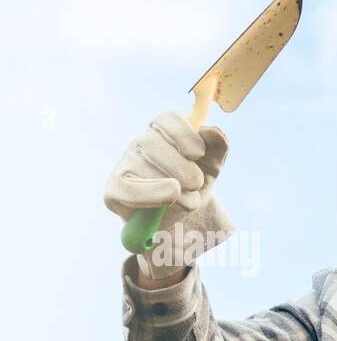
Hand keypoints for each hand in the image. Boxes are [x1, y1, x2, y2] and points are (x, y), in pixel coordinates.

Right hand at [104, 111, 233, 278]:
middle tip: (196, 184)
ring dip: (174, 189)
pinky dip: (152, 195)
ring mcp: (125, 164)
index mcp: (164, 131)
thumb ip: (217, 147)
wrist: (184, 221)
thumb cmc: (195, 185)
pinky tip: (169, 199)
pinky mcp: (114, 189)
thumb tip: (212, 131)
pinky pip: (128, 189)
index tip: (198, 154)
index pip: (167, 118)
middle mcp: (140, 143)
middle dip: (181, 167)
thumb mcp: (211, 167)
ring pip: (141, 166)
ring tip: (190, 201)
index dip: (184, 134)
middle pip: (151, 141)